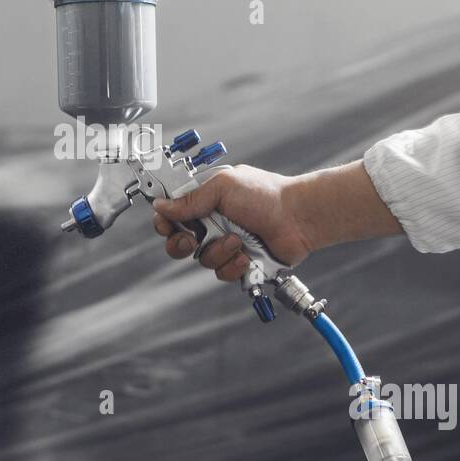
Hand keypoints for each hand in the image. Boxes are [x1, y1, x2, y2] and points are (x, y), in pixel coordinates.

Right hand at [151, 165, 313, 280]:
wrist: (298, 218)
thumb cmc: (266, 196)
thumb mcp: (223, 187)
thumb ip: (190, 199)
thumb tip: (161, 206)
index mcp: (206, 201)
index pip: (173, 214)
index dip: (165, 222)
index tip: (166, 225)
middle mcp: (213, 223)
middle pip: (179, 242)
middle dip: (181, 244)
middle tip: (191, 240)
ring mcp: (226, 243)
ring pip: (202, 259)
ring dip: (218, 252)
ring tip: (237, 241)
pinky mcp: (240, 262)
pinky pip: (222, 273)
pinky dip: (234, 265)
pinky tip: (247, 255)